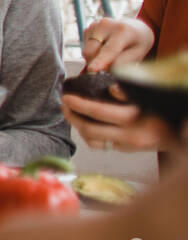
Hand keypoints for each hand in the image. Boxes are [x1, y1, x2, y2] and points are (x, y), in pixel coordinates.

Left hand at [61, 93, 177, 152]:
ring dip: (78, 127)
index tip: (67, 97)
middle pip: (91, 130)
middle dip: (73, 117)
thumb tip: (112, 88)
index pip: (98, 112)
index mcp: (134, 118)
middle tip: (64, 105)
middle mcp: (129, 135)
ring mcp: (128, 146)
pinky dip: (90, 135)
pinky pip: (102, 145)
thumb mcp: (151, 95)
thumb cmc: (164, 107)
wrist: (181, 130)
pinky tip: (85, 124)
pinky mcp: (127, 151)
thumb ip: (131, 92)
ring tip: (71, 113)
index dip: (79, 105)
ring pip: (93, 141)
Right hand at [81, 17, 154, 72]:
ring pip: (86, 52)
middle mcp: (105, 25)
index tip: (92, 70)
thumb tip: (106, 69)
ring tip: (109, 54)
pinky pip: (85, 49)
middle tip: (109, 67)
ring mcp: (94, 26)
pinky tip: (103, 48)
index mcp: (122, 30)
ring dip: (95, 58)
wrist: (134, 27)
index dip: (100, 60)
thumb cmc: (137, 42)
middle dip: (96, 63)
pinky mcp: (87, 29)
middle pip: (91, 52)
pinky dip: (93, 53)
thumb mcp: (138, 54)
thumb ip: (122, 62)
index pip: (109, 49)